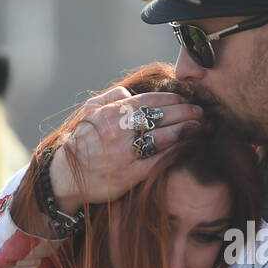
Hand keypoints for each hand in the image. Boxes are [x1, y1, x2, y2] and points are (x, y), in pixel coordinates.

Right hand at [49, 86, 202, 211]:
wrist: (65, 176)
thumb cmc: (82, 140)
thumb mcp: (89, 112)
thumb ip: (110, 97)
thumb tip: (130, 91)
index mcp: (111, 113)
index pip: (150, 101)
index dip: (173, 100)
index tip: (187, 100)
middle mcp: (119, 131)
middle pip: (162, 118)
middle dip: (186, 113)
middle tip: (201, 112)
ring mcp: (126, 154)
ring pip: (165, 138)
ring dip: (187, 131)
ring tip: (201, 127)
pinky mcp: (131, 175)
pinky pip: (160, 160)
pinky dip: (177, 152)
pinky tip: (188, 147)